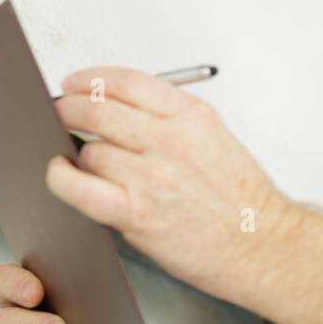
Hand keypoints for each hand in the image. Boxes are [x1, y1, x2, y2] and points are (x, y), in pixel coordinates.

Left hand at [47, 67, 297, 305]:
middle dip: (71, 107)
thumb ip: (173, 120)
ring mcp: (151, 176)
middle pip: (98, 108)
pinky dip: (61, 178)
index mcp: (192, 117)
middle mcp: (170, 140)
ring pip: (89, 149)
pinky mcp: (136, 212)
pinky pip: (79, 187)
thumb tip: (121, 109)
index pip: (127, 82)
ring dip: (80, 154)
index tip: (77, 83)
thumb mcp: (217, 139)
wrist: (262, 245)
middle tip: (63, 112)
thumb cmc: (244, 201)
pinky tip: (60, 173)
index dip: (91, 79)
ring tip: (86, 162)